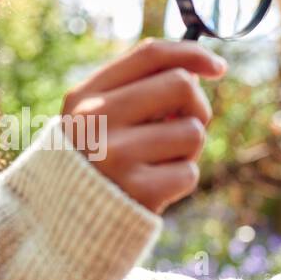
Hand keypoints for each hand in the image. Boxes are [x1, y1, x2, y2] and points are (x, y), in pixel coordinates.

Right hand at [61, 38, 226, 213]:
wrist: (63, 225)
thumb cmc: (91, 162)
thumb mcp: (95, 118)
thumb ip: (136, 89)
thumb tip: (196, 72)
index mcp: (84, 96)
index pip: (150, 54)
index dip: (192, 54)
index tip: (217, 67)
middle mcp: (97, 120)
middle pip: (181, 85)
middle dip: (195, 105)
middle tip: (183, 125)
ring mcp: (117, 156)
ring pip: (192, 132)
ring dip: (187, 149)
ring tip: (159, 162)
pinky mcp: (139, 191)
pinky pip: (189, 173)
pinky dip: (180, 180)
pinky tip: (154, 187)